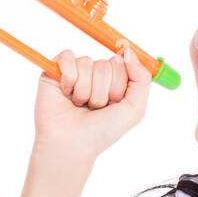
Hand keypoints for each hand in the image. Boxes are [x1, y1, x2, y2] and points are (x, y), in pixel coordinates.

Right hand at [34, 47, 152, 157]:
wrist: (71, 145)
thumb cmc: (101, 131)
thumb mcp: (134, 109)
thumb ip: (142, 79)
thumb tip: (128, 51)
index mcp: (115, 81)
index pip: (124, 65)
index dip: (118, 87)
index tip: (112, 104)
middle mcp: (96, 75)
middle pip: (106, 65)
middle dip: (101, 91)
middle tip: (93, 107)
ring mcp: (76, 71)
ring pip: (87, 63)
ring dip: (84, 90)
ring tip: (79, 105)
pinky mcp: (55, 70)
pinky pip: (68, 58)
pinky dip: (69, 79)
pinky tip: (66, 93)